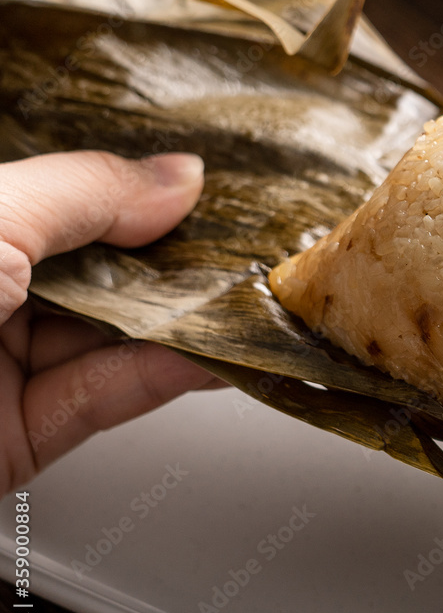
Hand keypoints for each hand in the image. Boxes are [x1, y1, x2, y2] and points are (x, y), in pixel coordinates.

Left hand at [0, 151, 222, 495]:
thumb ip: (85, 193)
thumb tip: (176, 175)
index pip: (61, 194)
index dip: (132, 185)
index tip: (203, 181)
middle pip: (94, 266)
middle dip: (171, 255)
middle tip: (243, 239)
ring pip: (110, 334)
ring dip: (182, 320)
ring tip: (249, 295)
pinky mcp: (17, 437)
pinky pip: (106, 396)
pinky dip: (167, 376)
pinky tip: (216, 353)